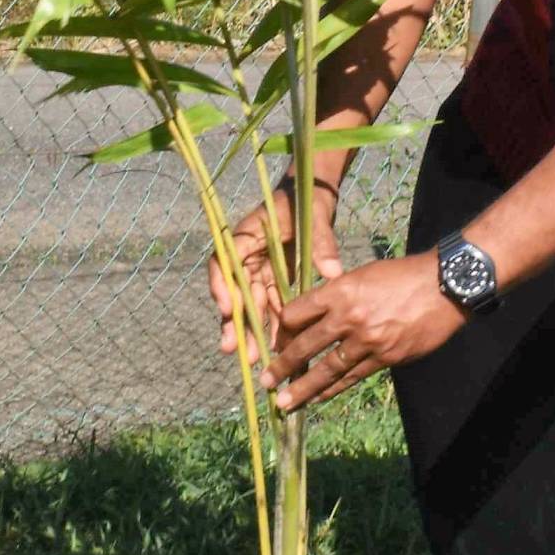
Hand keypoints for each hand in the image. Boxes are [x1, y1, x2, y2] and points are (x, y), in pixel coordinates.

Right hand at [208, 186, 341, 357]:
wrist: (314, 196)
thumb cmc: (308, 199)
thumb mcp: (315, 214)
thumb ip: (321, 244)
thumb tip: (333, 274)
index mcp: (246, 234)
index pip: (223, 261)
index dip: (221, 286)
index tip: (227, 308)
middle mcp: (246, 256)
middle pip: (235, 291)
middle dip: (235, 321)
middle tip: (233, 348)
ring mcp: (258, 269)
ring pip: (252, 305)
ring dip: (252, 331)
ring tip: (253, 358)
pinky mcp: (273, 280)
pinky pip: (271, 306)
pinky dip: (273, 326)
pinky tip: (276, 349)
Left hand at [265, 251, 463, 411]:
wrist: (444, 287)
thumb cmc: (402, 275)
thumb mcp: (362, 275)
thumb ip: (337, 294)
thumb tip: (314, 314)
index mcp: (340, 290)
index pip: (298, 313)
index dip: (282, 328)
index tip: (273, 340)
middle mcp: (350, 317)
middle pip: (306, 345)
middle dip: (282, 366)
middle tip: (265, 381)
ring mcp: (368, 340)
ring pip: (327, 369)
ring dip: (303, 388)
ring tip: (284, 403)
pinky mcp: (386, 357)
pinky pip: (352, 377)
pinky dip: (333, 389)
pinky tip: (318, 398)